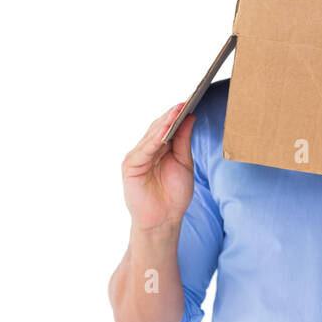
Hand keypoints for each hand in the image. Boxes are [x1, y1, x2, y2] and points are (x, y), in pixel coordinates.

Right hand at [122, 104, 194, 232]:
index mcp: (158, 149)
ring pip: (151, 136)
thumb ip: (184, 141)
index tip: (190, 102)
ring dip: (164, 123)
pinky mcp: (131, 166)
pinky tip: (165, 131)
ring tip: (177, 111)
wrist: (164, 219)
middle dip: (171, 115)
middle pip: (158, 128)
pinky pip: (144, 150)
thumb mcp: (184, 163)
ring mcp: (137, 157)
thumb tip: (190, 117)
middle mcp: (145, 150)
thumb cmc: (174, 194)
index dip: (176, 116)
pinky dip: (155, 139)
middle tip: (185, 102)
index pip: (166, 128)